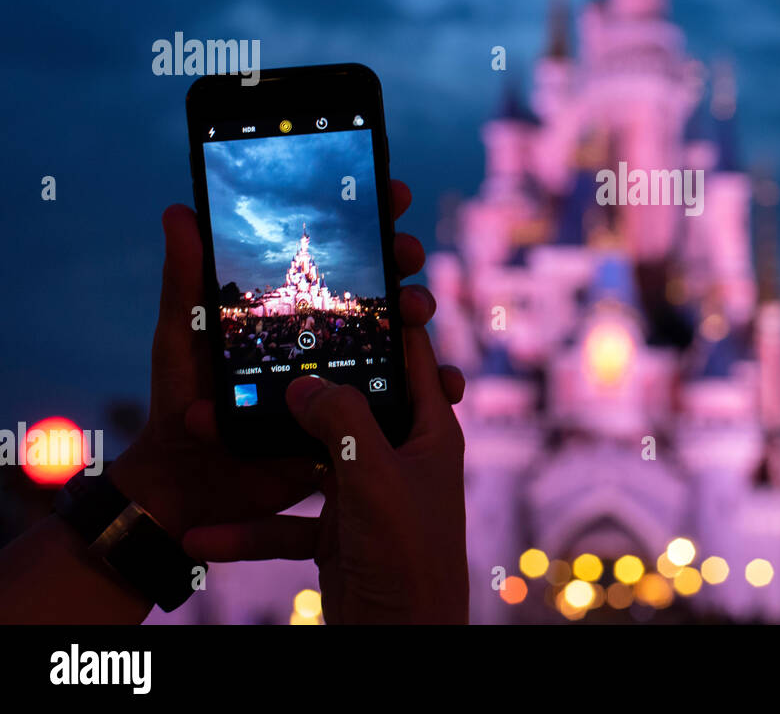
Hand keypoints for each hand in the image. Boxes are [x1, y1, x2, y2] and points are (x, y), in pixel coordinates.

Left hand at [109, 179, 452, 541]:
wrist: (189, 483)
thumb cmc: (182, 401)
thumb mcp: (181, 333)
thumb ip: (186, 278)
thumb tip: (179, 212)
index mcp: (295, 306)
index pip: (342, 251)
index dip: (374, 217)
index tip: (394, 192)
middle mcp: (330, 333)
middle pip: (382, 285)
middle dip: (403, 261)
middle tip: (405, 254)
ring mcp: (350, 374)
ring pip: (404, 337)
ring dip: (420, 317)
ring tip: (414, 312)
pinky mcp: (361, 419)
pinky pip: (410, 401)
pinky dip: (437, 391)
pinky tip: (449, 385)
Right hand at [182, 329, 468, 623]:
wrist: (398, 643)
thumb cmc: (408, 558)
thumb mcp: (374, 478)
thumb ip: (341, 422)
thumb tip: (304, 382)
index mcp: (427, 432)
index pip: (411, 358)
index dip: (389, 318)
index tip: (353, 284)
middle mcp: (399, 457)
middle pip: (345, 404)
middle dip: (294, 389)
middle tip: (251, 356)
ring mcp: (367, 495)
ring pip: (304, 462)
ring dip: (256, 458)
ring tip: (206, 434)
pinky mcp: (338, 535)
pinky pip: (287, 523)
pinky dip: (250, 528)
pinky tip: (204, 534)